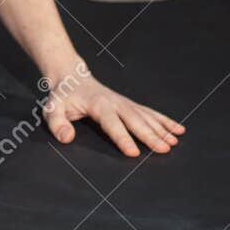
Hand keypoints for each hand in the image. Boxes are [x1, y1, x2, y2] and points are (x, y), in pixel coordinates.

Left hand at [41, 62, 184, 155]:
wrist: (72, 77)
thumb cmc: (62, 96)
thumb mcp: (52, 108)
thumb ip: (57, 123)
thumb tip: (66, 138)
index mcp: (98, 104)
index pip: (112, 124)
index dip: (123, 138)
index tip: (134, 152)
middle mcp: (115, 102)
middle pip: (136, 120)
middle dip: (151, 135)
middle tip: (165, 149)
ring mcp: (124, 103)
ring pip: (146, 116)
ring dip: (162, 129)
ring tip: (175, 142)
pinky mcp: (129, 105)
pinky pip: (150, 113)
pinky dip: (165, 121)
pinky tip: (178, 129)